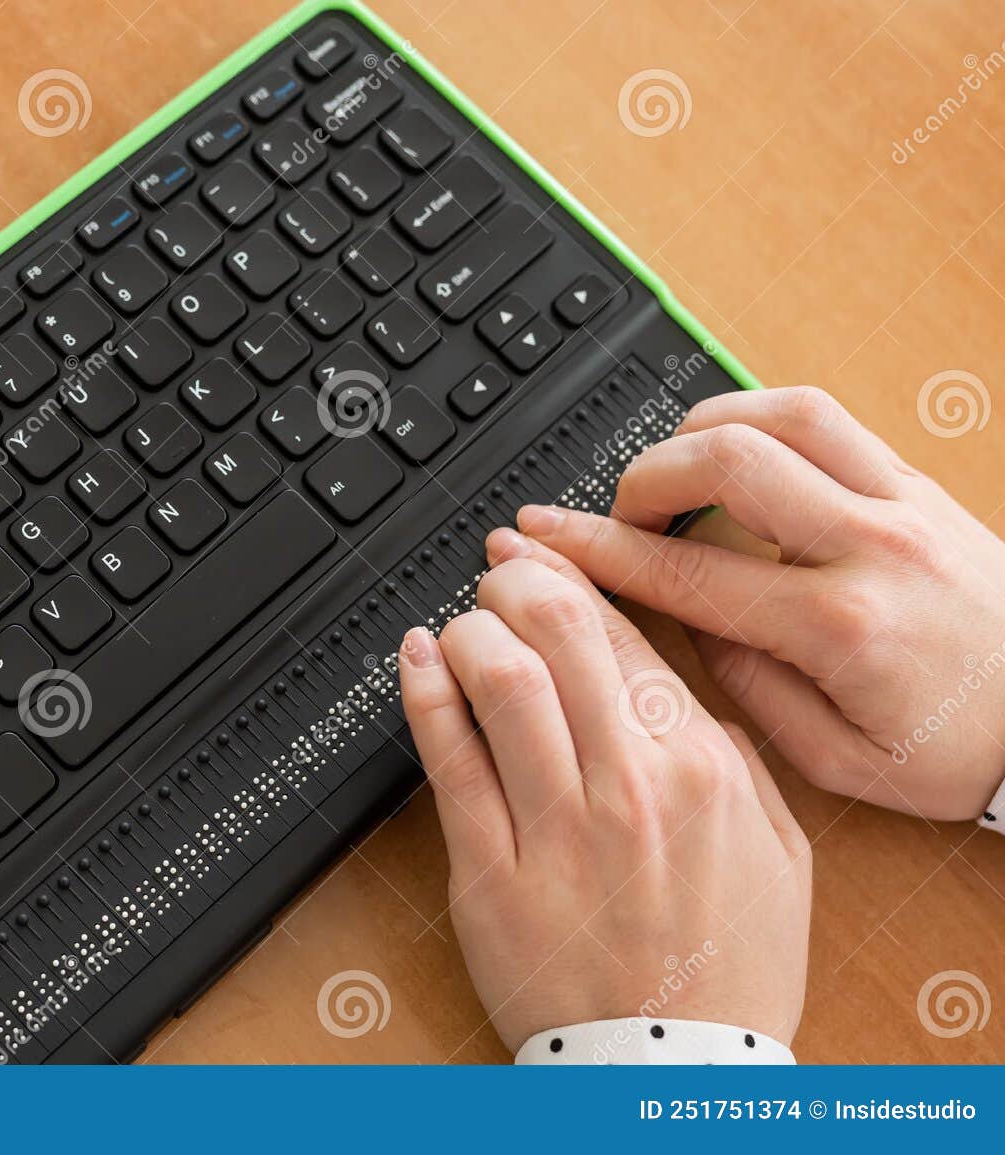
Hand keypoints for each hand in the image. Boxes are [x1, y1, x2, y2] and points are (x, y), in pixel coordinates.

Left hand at [397, 531, 810, 1054]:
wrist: (669, 1071)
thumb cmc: (723, 967)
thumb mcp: (776, 852)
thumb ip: (733, 756)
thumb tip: (674, 683)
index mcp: (700, 771)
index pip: (625, 636)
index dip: (573, 579)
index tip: (546, 557)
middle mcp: (627, 789)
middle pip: (557, 636)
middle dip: (517, 583)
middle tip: (497, 574)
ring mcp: (554, 830)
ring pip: (499, 682)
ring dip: (470, 628)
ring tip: (462, 622)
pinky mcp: (488, 872)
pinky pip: (448, 760)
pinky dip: (424, 692)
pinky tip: (416, 658)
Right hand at [517, 386, 1004, 820]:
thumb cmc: (962, 747)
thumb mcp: (839, 763)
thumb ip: (749, 693)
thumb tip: (691, 623)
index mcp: (842, 628)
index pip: (687, 570)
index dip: (597, 552)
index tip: (542, 538)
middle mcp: (872, 547)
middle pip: (726, 464)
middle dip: (644, 479)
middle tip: (615, 514)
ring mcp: (901, 502)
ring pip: (776, 416)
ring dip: (700, 430)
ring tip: (670, 473)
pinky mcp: (917, 482)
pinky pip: (825, 415)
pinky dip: (758, 416)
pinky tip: (732, 448)